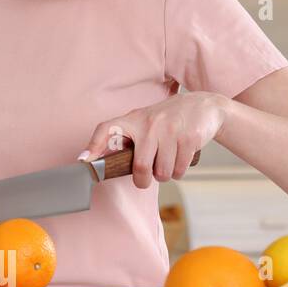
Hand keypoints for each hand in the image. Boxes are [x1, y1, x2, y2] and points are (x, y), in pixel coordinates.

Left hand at [81, 91, 228, 188]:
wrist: (203, 106)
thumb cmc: (167, 119)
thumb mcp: (144, 121)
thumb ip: (126, 137)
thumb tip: (97, 159)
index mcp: (133, 119)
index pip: (106, 129)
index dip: (93, 146)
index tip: (84, 162)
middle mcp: (150, 123)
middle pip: (141, 167)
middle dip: (143, 181)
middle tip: (145, 180)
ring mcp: (171, 130)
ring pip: (163, 172)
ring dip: (165, 176)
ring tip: (166, 165)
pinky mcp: (189, 138)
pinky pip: (180, 169)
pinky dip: (179, 172)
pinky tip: (179, 161)